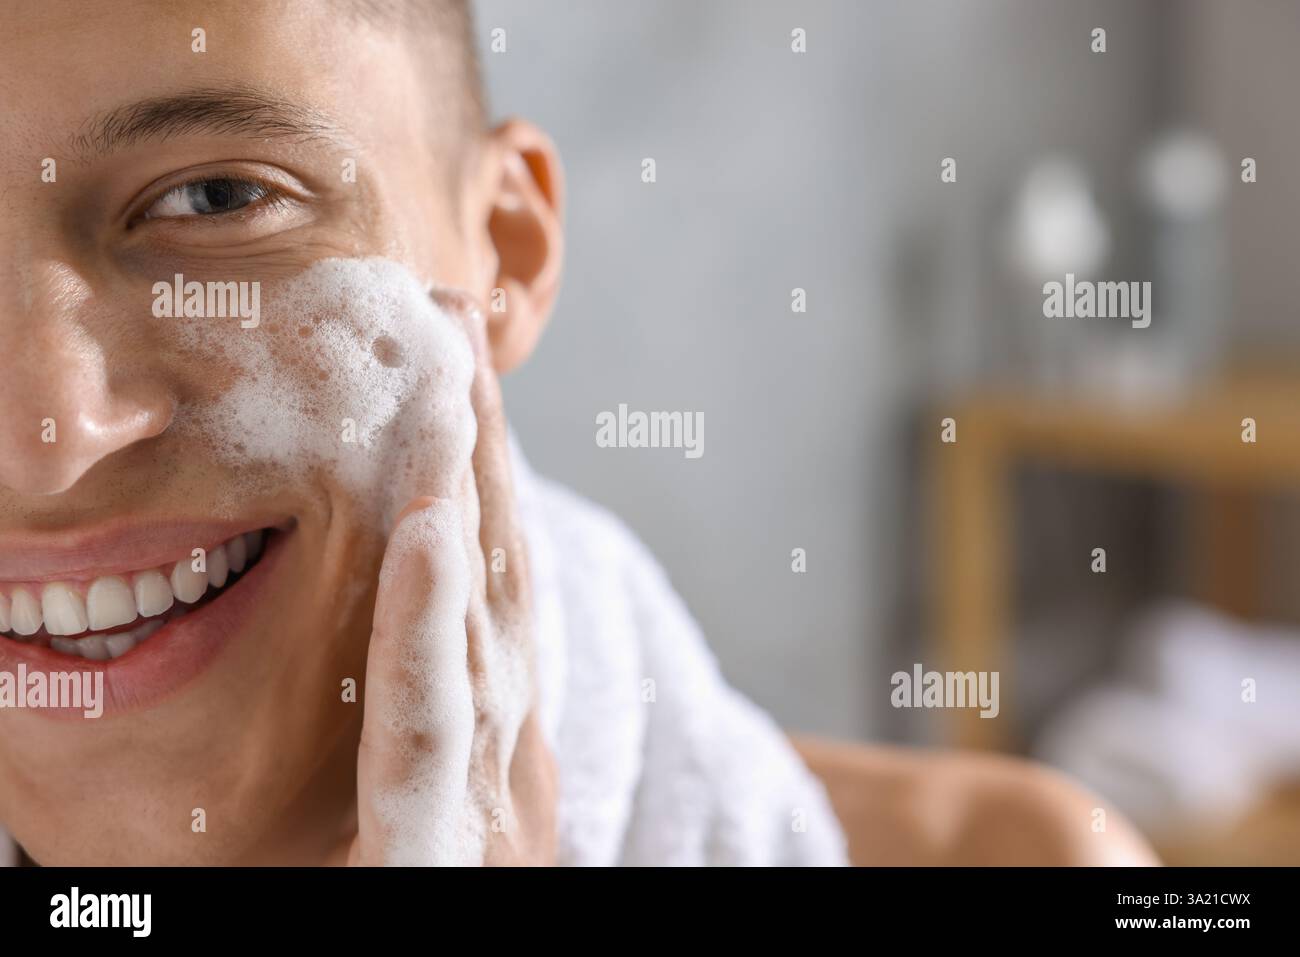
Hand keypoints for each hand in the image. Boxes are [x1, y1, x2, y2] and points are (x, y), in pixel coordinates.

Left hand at [338, 289, 556, 865]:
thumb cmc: (405, 905)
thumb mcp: (420, 822)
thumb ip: (422, 731)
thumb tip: (407, 622)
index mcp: (494, 744)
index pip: (488, 581)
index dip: (479, 467)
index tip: (457, 366)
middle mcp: (507, 754)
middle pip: (495, 572)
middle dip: (478, 441)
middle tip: (453, 317)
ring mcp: (489, 798)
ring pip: (476, 621)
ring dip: (462, 491)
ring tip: (447, 376)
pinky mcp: (439, 851)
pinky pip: (434, 719)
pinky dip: (431, 617)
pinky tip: (422, 524)